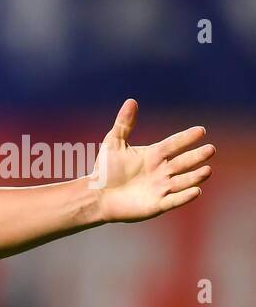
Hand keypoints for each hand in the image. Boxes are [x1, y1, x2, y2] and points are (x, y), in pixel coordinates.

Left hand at [91, 99, 214, 222]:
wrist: (96, 196)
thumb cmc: (105, 170)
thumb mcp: (114, 144)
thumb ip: (124, 124)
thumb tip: (131, 101)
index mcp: (154, 155)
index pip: (174, 144)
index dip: (187, 138)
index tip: (201, 130)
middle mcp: (162, 171)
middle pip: (183, 162)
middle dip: (197, 157)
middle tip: (210, 149)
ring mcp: (161, 188)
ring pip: (183, 181)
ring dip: (195, 177)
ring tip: (207, 170)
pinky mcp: (157, 205)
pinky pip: (174, 200)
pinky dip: (184, 197)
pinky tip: (196, 191)